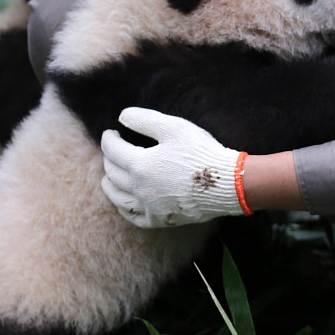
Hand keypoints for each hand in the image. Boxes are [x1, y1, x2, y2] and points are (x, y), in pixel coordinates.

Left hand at [100, 107, 250, 227]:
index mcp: (140, 164)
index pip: (112, 150)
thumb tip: (122, 116)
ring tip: (108, 176)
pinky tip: (124, 202)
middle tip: (112, 149)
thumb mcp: (174, 127)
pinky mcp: (160, 219)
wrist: (226, 184)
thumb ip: (145, 120)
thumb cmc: (201, 152)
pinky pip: (133, 216)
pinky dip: (123, 208)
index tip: (110, 132)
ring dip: (109, 184)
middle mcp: (139, 188)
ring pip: (117, 197)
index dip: (108, 139)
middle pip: (112, 172)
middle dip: (108, 158)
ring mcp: (148, 207)